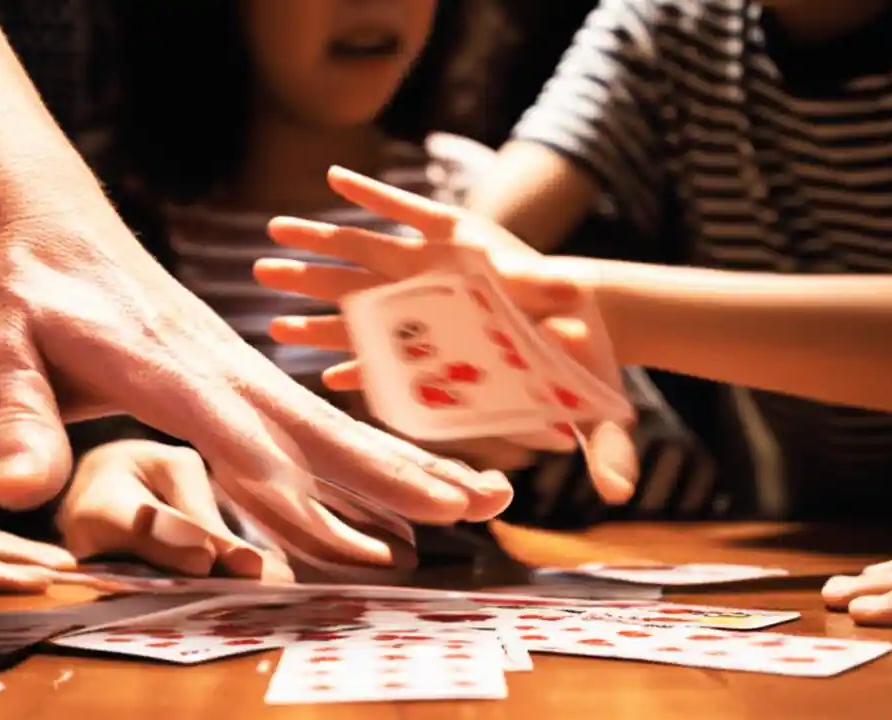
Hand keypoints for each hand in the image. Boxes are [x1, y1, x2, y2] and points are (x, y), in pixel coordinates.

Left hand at [0, 197, 511, 567]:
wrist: (46, 225)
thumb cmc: (20, 290)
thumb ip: (16, 421)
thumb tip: (13, 494)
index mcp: (170, 371)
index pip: (246, 445)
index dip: (303, 504)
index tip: (366, 552)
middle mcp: (221, 368)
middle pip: (322, 431)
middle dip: (401, 477)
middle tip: (483, 508)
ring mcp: (236, 368)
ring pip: (332, 423)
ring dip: (404, 463)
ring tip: (477, 496)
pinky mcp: (235, 371)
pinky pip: (311, 419)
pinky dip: (365, 451)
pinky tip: (399, 476)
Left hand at [254, 166, 637, 502]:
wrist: (573, 312)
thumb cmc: (566, 364)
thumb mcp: (589, 405)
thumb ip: (600, 447)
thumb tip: (620, 495)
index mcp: (447, 356)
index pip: (398, 370)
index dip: (358, 373)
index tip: (322, 379)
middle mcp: (427, 311)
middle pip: (358, 311)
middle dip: (313, 313)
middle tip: (271, 320)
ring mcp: (433, 269)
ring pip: (364, 257)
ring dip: (321, 247)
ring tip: (273, 238)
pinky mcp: (450, 229)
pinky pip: (404, 207)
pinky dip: (372, 192)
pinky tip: (335, 177)